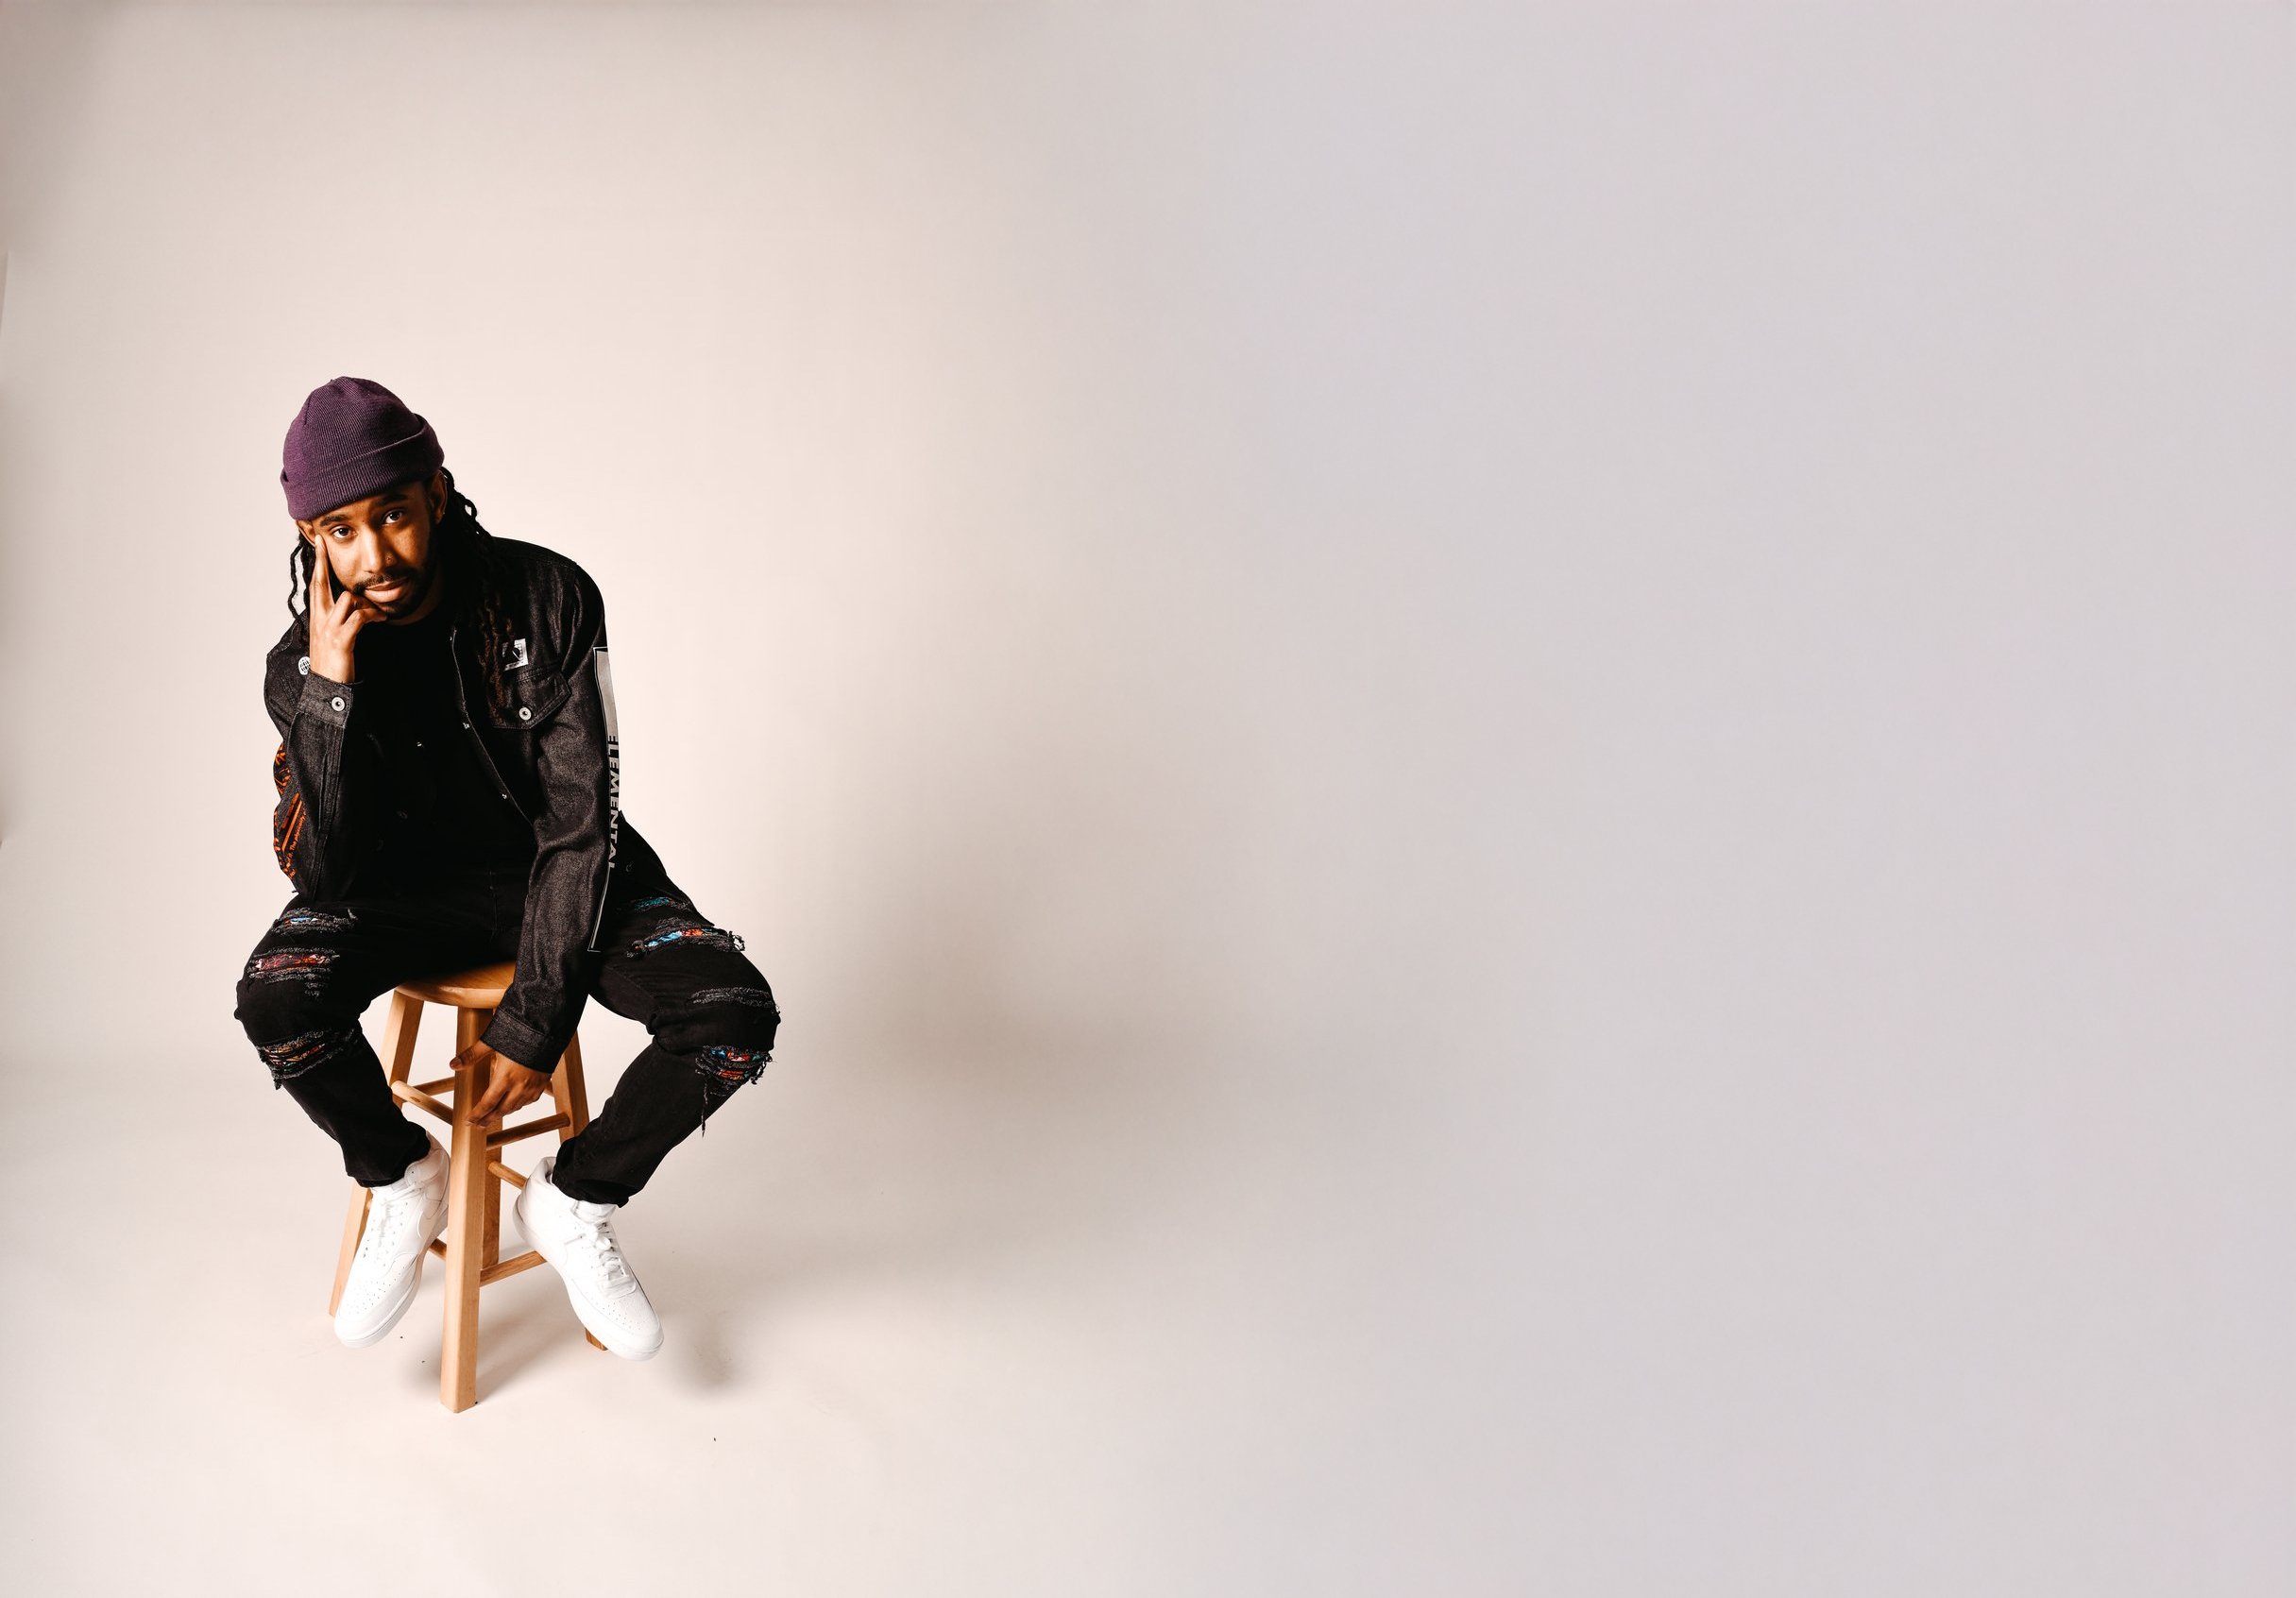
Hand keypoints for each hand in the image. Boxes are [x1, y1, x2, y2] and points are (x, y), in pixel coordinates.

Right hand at [305, 540, 381, 683]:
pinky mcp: (341, 640)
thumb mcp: (331, 635)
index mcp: (317, 617)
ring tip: (378, 614)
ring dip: (366, 602)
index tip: (318, 543)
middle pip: (320, 584)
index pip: (316, 585)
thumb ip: (337, 617)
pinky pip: (359, 618)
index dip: (318, 564)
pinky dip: (373, 616)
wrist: (327, 686)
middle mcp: (320, 619)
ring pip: (347, 599)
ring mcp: (329, 629)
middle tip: (324, 543)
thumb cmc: (333, 660)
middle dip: (322, 562)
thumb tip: (351, 603)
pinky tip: (381, 620)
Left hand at [454, 1038, 552, 1122]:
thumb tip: (453, 1064)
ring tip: (494, 1116)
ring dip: (503, 1113)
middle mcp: (519, 1086)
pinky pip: (529, 1100)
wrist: (546, 1031)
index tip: (468, 1121)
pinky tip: (515, 1103)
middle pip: (501, 1110)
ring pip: (516, 1107)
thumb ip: (472, 1055)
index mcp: (505, 1078)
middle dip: (488, 1119)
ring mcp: (533, 1086)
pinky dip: (519, 1104)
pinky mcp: (543, 1083)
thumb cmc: (519, 1034)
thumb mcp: (492, 1043)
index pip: (487, 1103)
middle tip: (479, 1125)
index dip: (476, 1114)